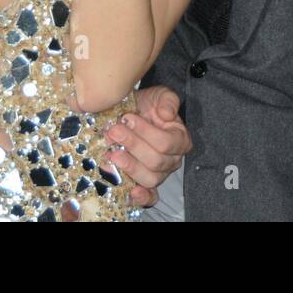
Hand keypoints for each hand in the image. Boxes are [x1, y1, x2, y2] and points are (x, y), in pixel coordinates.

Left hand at [103, 85, 192, 208]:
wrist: (133, 114)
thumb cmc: (148, 106)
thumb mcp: (160, 95)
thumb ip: (168, 101)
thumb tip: (167, 115)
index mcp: (180, 139)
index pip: (166, 142)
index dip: (145, 132)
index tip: (127, 118)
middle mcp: (173, 160)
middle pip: (156, 161)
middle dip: (132, 145)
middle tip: (113, 132)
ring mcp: (160, 174)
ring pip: (150, 178)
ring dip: (130, 166)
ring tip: (112, 153)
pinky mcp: (147, 184)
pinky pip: (151, 197)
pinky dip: (142, 197)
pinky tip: (130, 192)